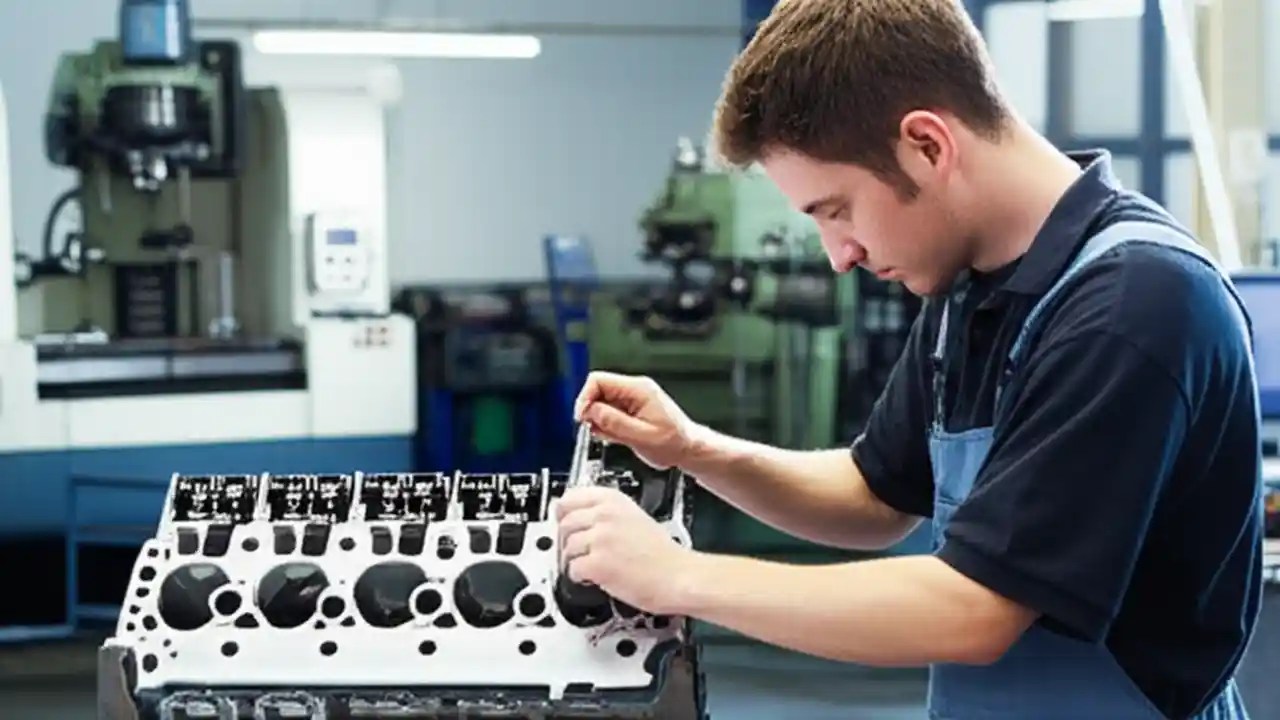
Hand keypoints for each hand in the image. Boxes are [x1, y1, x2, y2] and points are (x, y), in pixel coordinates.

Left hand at [555, 485, 693, 614]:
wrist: (679, 576)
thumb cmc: (663, 554)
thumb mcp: (634, 517)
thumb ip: (606, 514)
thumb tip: (580, 519)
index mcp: (613, 500)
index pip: (569, 498)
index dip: (564, 514)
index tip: (564, 523)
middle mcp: (604, 515)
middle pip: (564, 524)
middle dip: (566, 541)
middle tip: (576, 552)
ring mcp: (600, 538)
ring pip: (566, 548)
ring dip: (574, 561)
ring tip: (589, 567)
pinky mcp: (598, 564)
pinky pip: (573, 569)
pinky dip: (580, 577)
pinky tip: (594, 578)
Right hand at [574, 371, 696, 469]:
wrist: (687, 448)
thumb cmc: (673, 443)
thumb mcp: (642, 437)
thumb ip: (615, 424)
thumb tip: (592, 412)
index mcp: (638, 390)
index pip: (599, 381)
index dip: (585, 398)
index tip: (582, 417)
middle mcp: (634, 390)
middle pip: (597, 390)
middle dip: (591, 411)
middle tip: (596, 430)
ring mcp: (631, 398)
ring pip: (600, 402)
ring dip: (599, 420)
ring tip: (613, 437)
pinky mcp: (630, 409)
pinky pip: (608, 411)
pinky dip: (606, 425)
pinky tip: (617, 437)